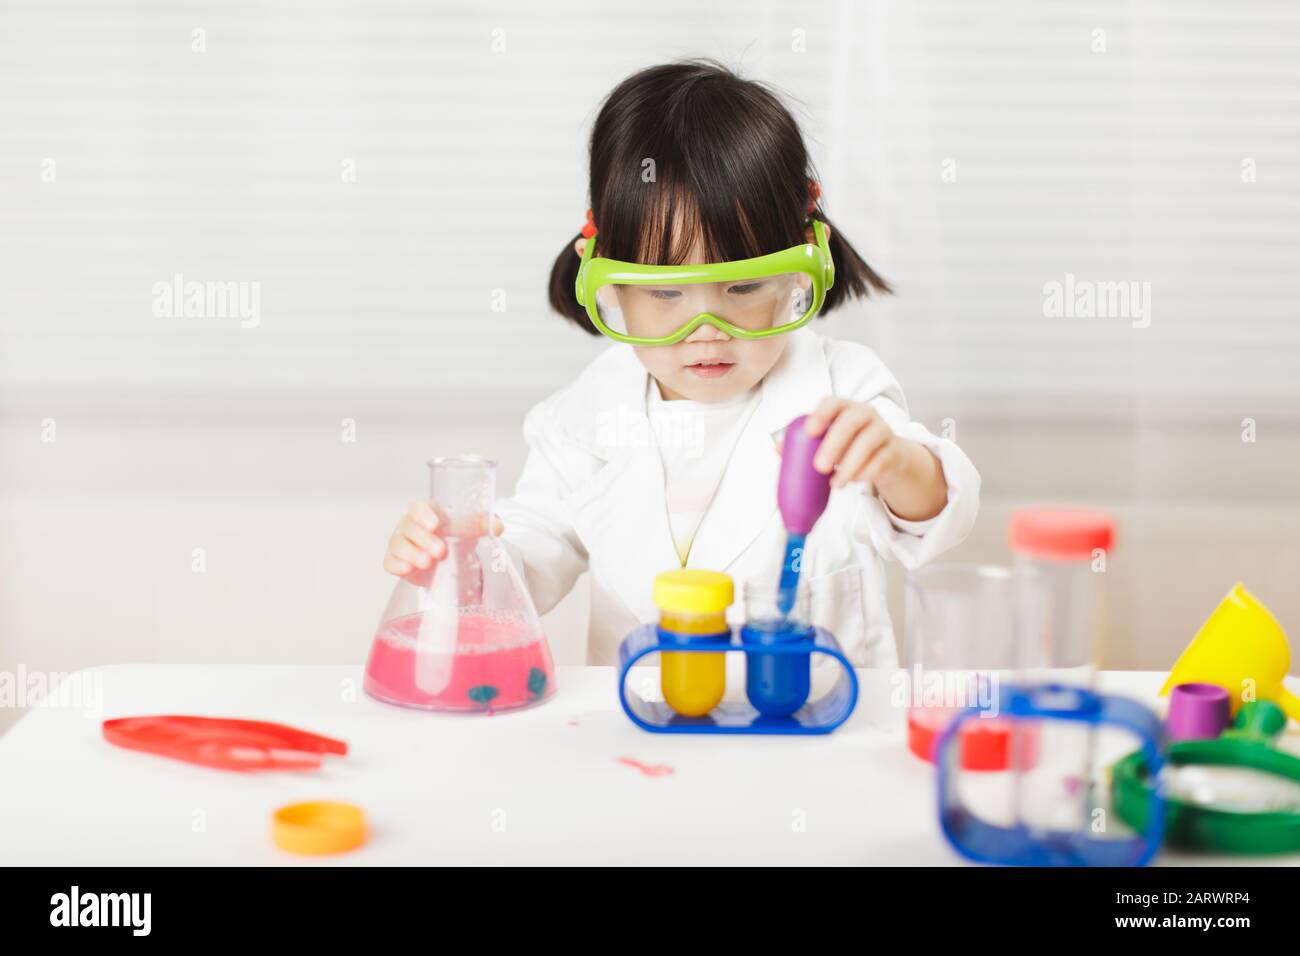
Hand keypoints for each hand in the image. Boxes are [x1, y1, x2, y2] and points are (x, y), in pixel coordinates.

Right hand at [383, 500, 504, 577]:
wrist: (451, 559)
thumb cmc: (457, 536)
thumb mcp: (471, 529)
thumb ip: (483, 524)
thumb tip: (497, 525)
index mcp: (425, 510)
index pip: (417, 507)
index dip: (423, 514)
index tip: (435, 524)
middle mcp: (409, 524)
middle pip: (408, 526)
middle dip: (423, 539)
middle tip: (440, 551)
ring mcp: (400, 543)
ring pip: (398, 544)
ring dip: (411, 553)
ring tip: (427, 562)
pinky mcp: (396, 561)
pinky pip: (389, 561)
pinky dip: (396, 564)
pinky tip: (407, 569)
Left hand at [802, 397, 905, 489]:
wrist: (887, 457)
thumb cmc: (850, 445)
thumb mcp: (828, 440)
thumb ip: (805, 443)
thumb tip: (779, 449)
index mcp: (845, 408)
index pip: (833, 402)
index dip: (821, 414)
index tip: (809, 431)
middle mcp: (866, 414)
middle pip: (851, 421)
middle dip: (834, 443)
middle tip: (819, 466)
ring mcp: (883, 431)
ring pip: (868, 443)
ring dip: (849, 465)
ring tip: (835, 483)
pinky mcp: (893, 451)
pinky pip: (880, 461)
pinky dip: (865, 473)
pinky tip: (852, 481)